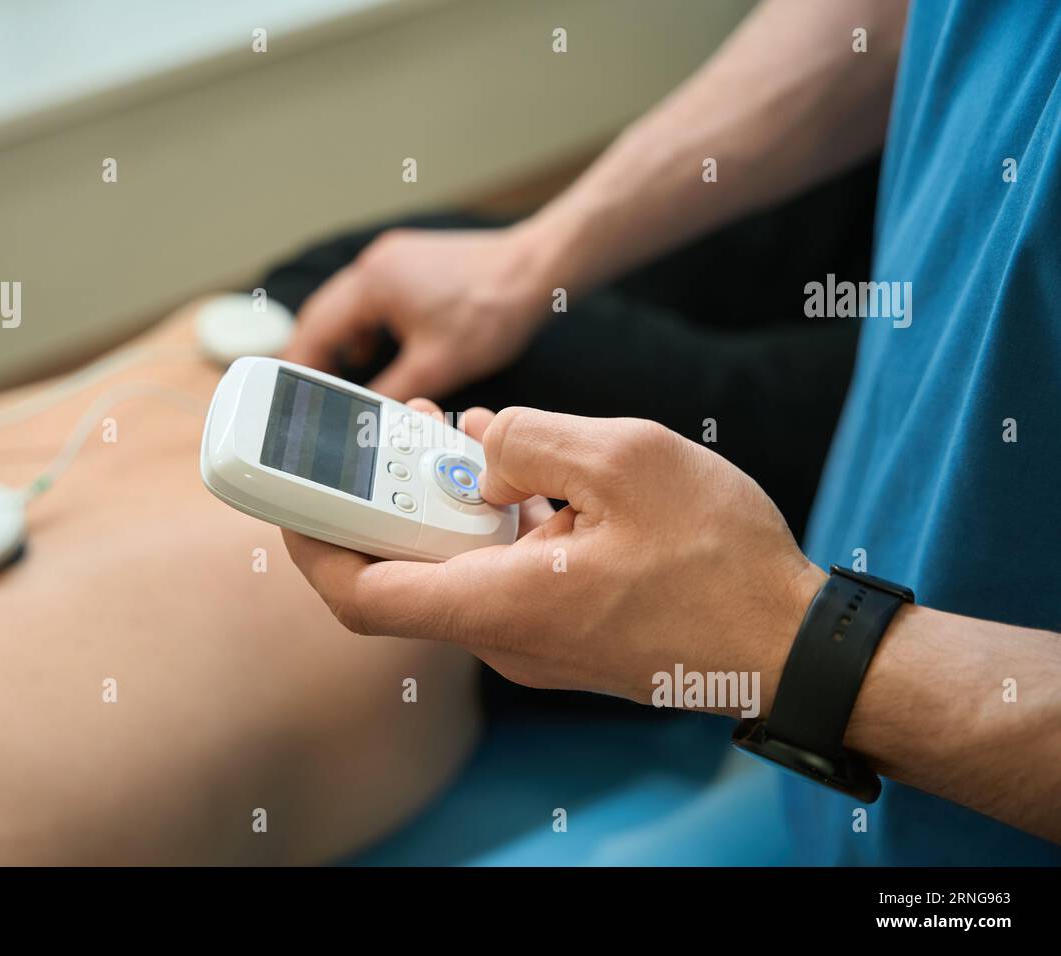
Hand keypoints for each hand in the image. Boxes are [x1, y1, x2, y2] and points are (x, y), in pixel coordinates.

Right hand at [281, 227, 551, 400]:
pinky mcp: (413, 262)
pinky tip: (383, 347)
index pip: (315, 329)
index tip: (292, 392)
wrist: (537, 269)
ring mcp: (395, 258)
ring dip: (343, 339)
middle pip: (324, 313)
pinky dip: (369, 325)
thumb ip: (393, 392)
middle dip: (316, 353)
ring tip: (345, 374)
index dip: (300, 365)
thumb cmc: (494, 308)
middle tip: (310, 388)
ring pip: (349, 304)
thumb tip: (366, 416)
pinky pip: (374, 296)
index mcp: (372, 283)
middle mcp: (376, 263)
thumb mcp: (438, 365)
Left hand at [283, 403, 824, 710]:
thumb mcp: (626, 460)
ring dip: (447, 502)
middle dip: (388, 494)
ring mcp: (535, 638)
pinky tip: (521, 470)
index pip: (360, 594)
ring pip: (458, 565)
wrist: (793, 645)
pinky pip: (504, 573)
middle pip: (405, 568)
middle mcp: (504, 634)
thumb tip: (478, 448)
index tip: (290, 493)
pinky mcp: (565, 628)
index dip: (310, 543)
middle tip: (397, 428)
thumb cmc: (722, 562)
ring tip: (456, 433)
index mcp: (501, 602)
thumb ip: (530, 439)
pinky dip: (495, 522)